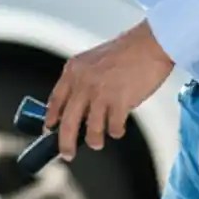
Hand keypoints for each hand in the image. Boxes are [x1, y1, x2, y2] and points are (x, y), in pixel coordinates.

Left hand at [44, 21, 174, 160]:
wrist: (149, 44)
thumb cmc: (125, 52)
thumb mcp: (92, 61)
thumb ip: (82, 80)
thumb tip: (76, 106)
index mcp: (73, 71)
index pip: (55, 100)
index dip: (51, 117)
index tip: (49, 129)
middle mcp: (83, 83)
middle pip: (68, 121)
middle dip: (65, 142)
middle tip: (67, 153)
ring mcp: (100, 94)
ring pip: (91, 129)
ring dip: (93, 140)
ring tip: (96, 143)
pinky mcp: (119, 102)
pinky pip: (114, 128)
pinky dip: (115, 132)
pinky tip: (118, 129)